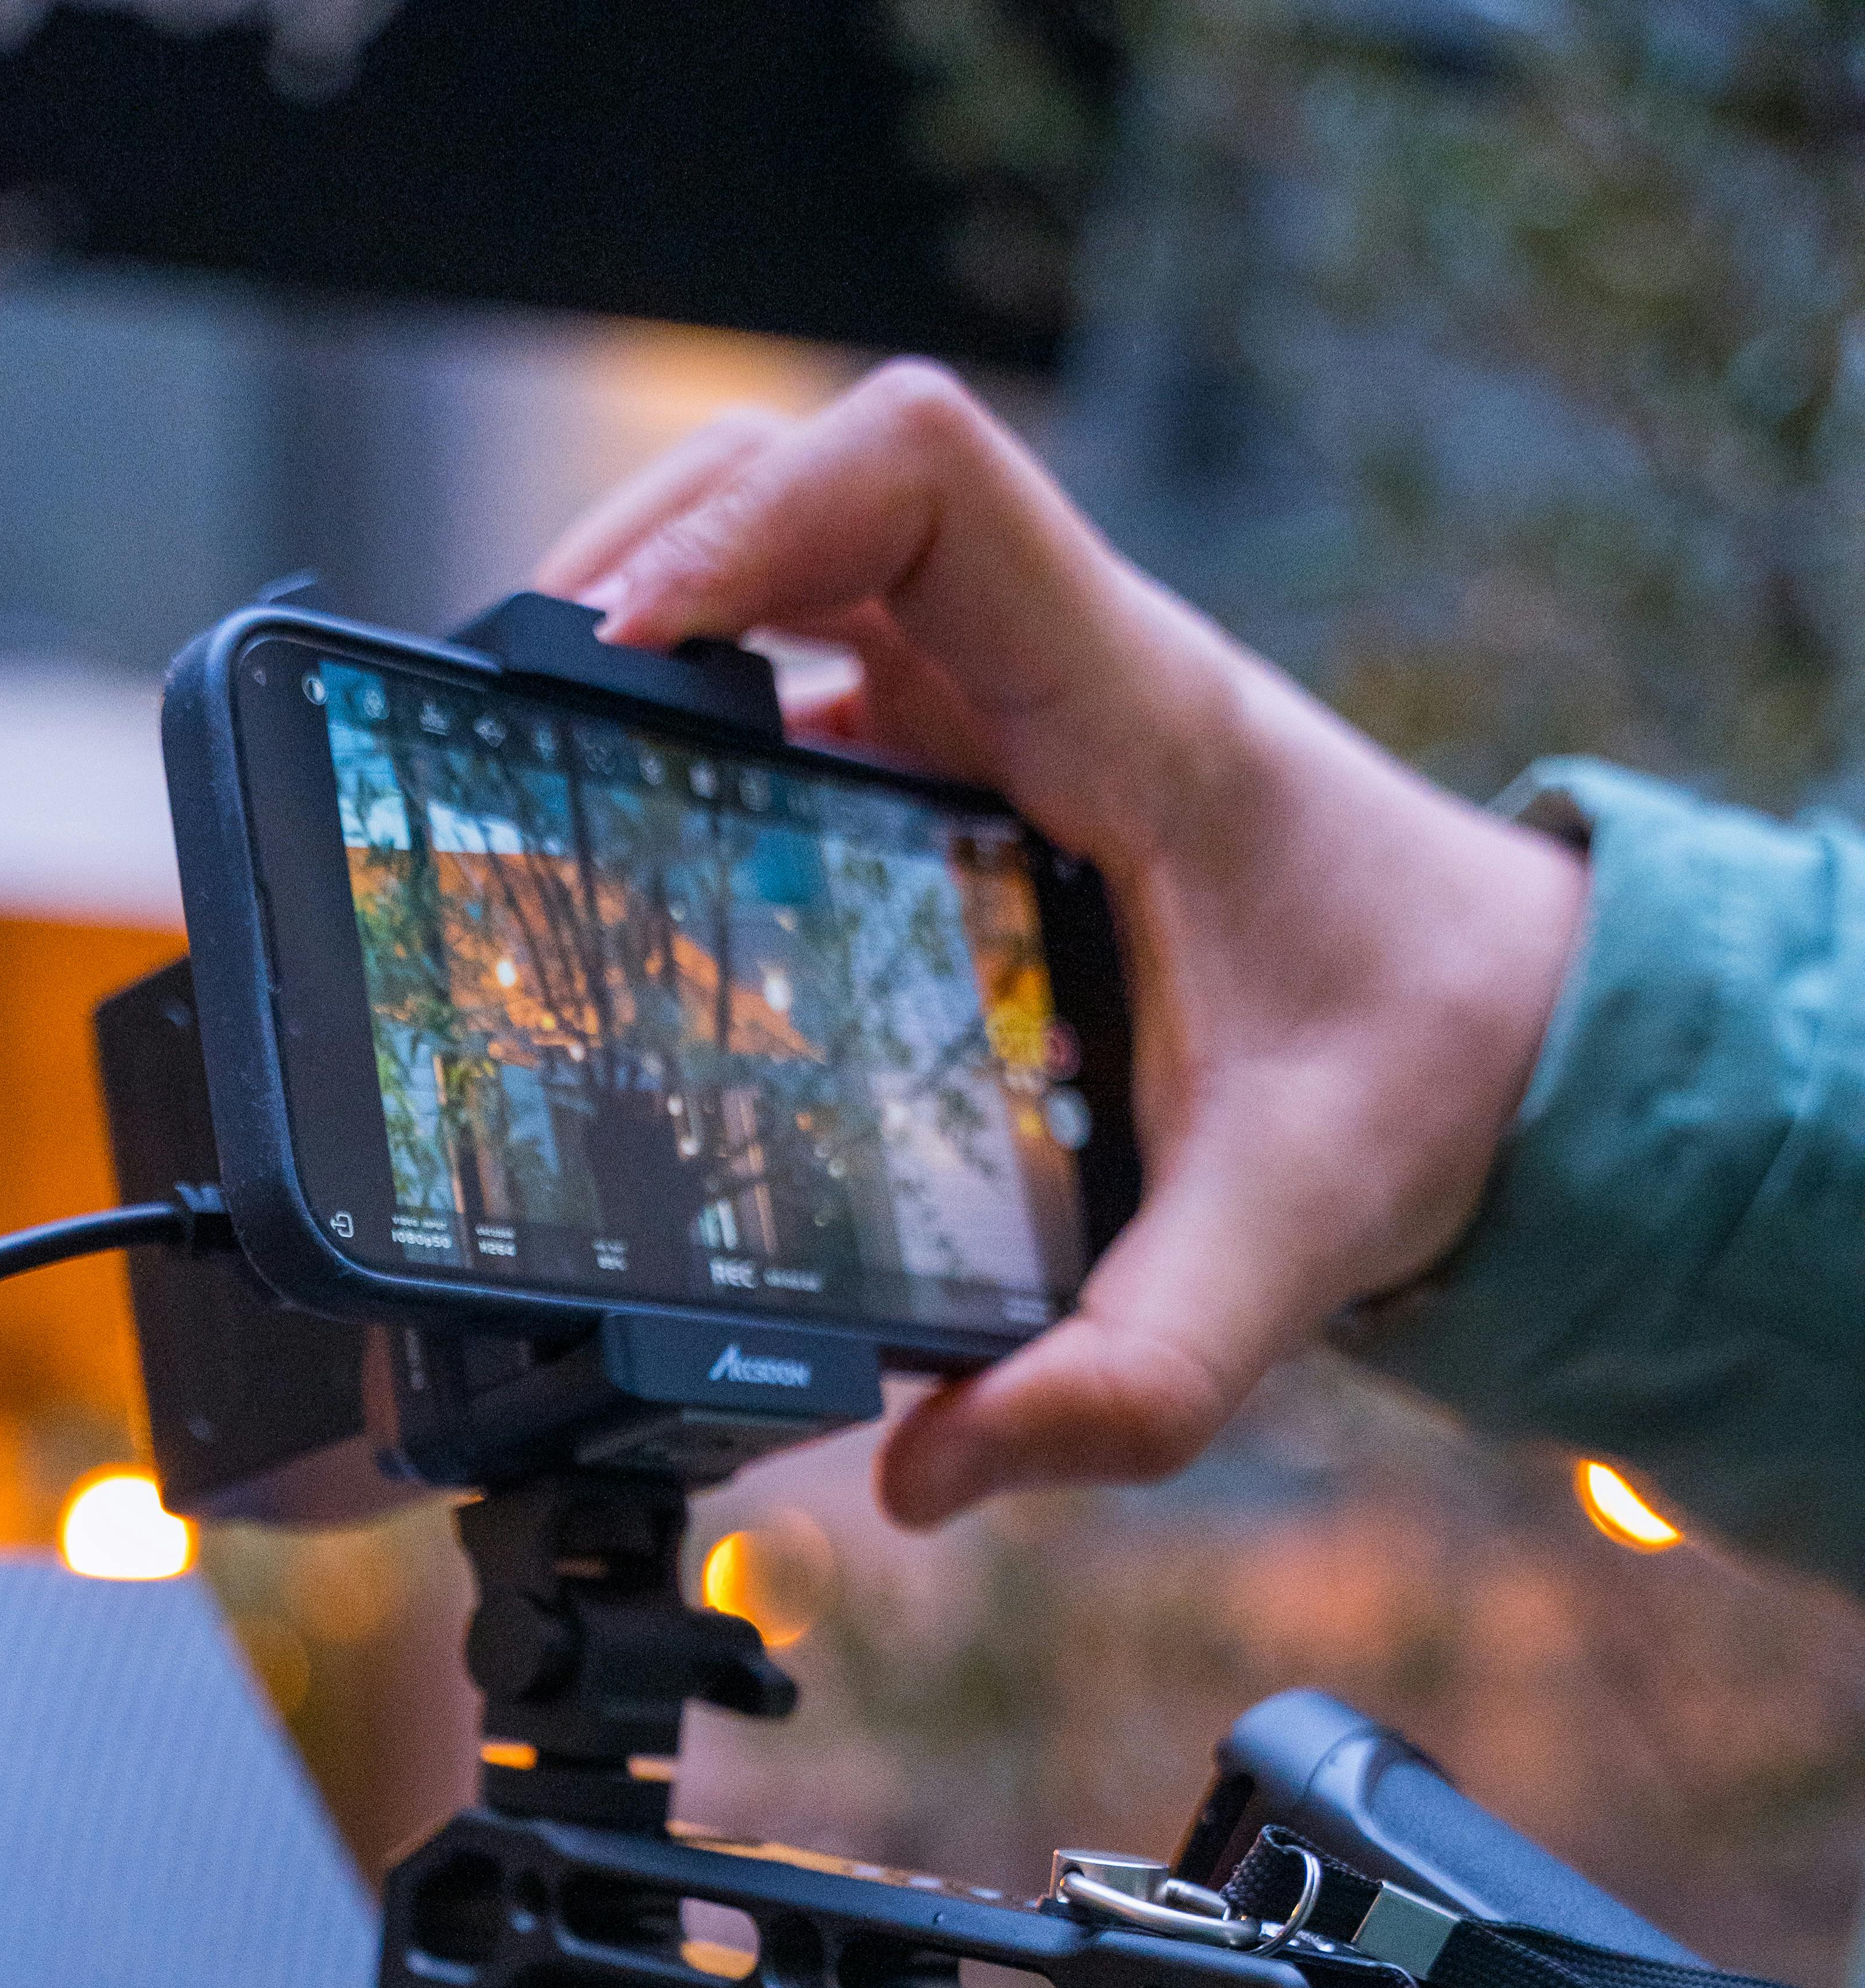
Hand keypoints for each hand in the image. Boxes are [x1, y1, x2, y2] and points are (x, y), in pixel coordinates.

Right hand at [535, 366, 1587, 1530]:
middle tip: (517, 712)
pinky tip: (630, 830)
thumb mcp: (1286, 1251)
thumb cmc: (1411, 1082)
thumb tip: (926, 1469)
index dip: (744, 519)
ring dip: (649, 631)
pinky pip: (807, 672)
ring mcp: (1007, 702)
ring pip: (788, 567)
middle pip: (802, 487)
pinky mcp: (974, 759)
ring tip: (536, 754)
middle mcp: (1059, 669)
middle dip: (636, 566)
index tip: (625, 640)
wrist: (1506, 1035)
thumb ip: (1128, 1381)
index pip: (924, 482)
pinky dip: (694, 719)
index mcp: (1135, 712)